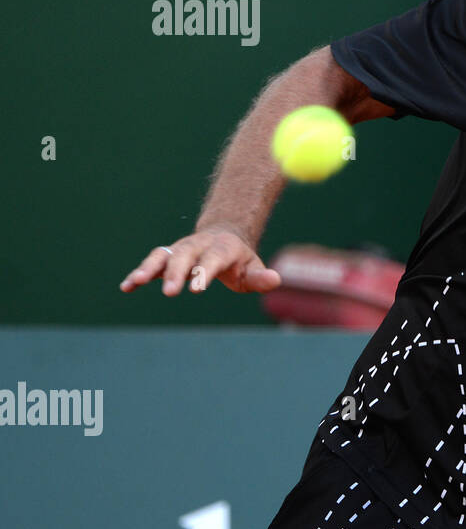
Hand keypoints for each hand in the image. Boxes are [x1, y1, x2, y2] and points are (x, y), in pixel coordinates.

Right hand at [119, 224, 281, 295]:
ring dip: (149, 268)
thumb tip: (276, 280)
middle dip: (176, 273)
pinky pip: (151, 262)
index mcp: (222, 248)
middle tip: (169, 293)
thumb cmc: (239, 259)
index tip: (196, 290)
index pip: (212, 260)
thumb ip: (260, 277)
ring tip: (136, 282)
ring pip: (163, 255)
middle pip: (184, 256)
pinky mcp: (168, 256)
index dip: (204, 273)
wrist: (224, 235)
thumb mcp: (253, 268)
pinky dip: (139, 273)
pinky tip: (126, 286)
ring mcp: (181, 249)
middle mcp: (198, 245)